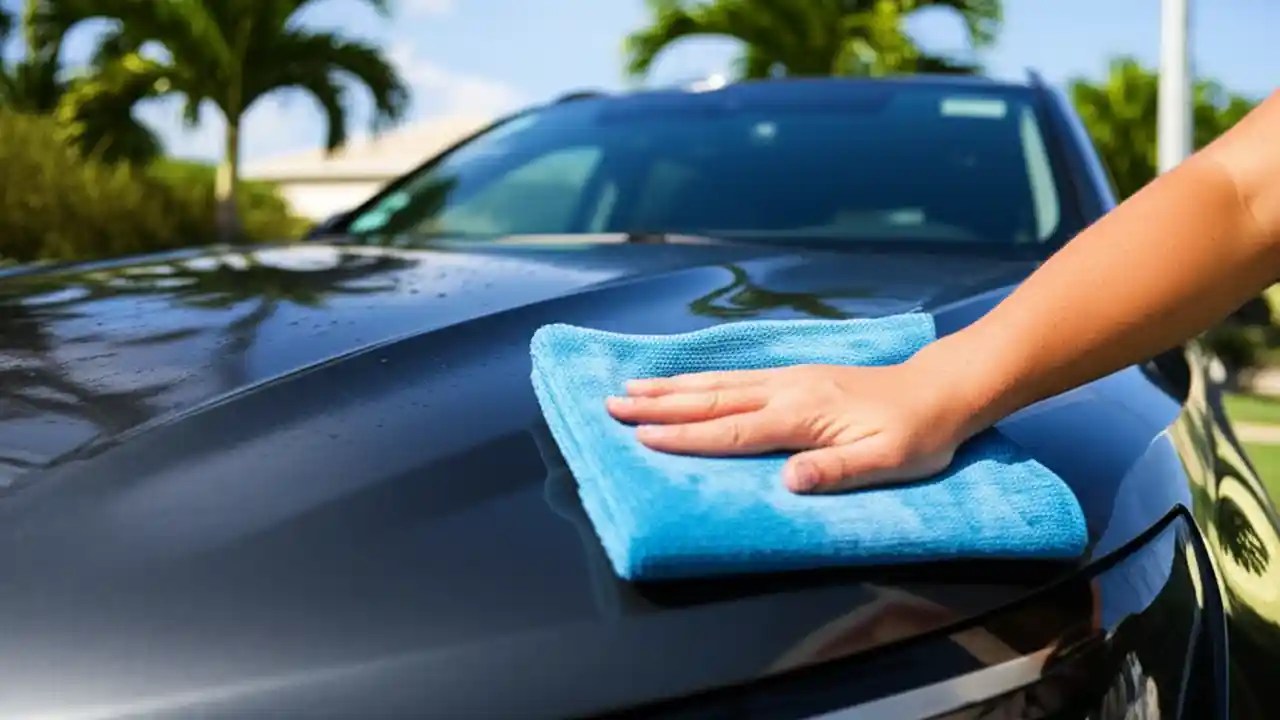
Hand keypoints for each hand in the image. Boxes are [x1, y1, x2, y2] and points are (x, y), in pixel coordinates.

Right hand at [606, 362, 974, 493]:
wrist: (939, 390)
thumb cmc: (916, 434)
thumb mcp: (888, 462)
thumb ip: (837, 472)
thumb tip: (789, 482)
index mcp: (802, 415)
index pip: (733, 430)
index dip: (686, 437)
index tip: (642, 436)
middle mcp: (786, 390)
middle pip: (712, 400)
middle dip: (660, 404)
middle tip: (612, 404)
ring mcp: (787, 378)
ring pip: (718, 383)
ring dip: (671, 387)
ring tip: (630, 388)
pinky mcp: (793, 375)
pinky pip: (734, 376)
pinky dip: (699, 378)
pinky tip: (682, 382)